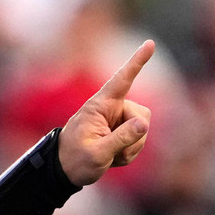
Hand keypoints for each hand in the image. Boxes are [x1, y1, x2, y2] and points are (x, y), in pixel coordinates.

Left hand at [57, 40, 155, 186]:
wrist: (65, 170)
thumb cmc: (75, 160)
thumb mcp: (97, 153)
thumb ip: (121, 138)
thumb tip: (144, 124)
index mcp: (100, 106)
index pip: (121, 80)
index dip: (137, 62)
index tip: (149, 43)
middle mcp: (111, 108)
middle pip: (141, 115)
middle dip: (134, 136)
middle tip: (113, 152)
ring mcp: (117, 119)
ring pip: (143, 129)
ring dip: (131, 147)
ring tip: (110, 155)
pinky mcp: (122, 130)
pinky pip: (139, 140)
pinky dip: (128, 152)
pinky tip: (112, 157)